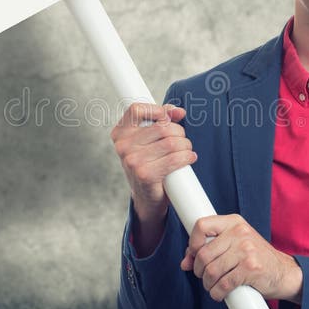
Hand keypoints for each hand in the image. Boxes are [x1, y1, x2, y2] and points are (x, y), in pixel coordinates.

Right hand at [110, 102, 196, 224]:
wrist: (146, 198)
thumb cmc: (149, 164)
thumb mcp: (149, 140)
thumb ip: (160, 121)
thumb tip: (177, 111)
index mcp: (120, 133)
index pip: (137, 109)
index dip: (158, 110)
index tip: (170, 118)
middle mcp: (123, 146)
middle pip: (162, 127)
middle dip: (179, 132)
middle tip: (182, 141)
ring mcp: (132, 161)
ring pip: (171, 142)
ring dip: (185, 145)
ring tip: (186, 150)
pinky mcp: (145, 174)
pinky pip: (175, 158)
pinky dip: (187, 157)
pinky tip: (189, 158)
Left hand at [180, 214, 302, 302]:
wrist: (284, 273)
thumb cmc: (255, 258)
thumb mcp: (235, 244)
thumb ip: (211, 248)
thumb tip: (185, 263)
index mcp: (234, 222)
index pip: (201, 225)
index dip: (192, 243)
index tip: (194, 255)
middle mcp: (240, 232)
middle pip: (204, 253)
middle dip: (199, 270)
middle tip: (204, 277)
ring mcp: (246, 250)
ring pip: (211, 270)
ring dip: (207, 284)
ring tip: (212, 286)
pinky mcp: (251, 268)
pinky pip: (224, 284)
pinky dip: (217, 293)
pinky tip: (219, 294)